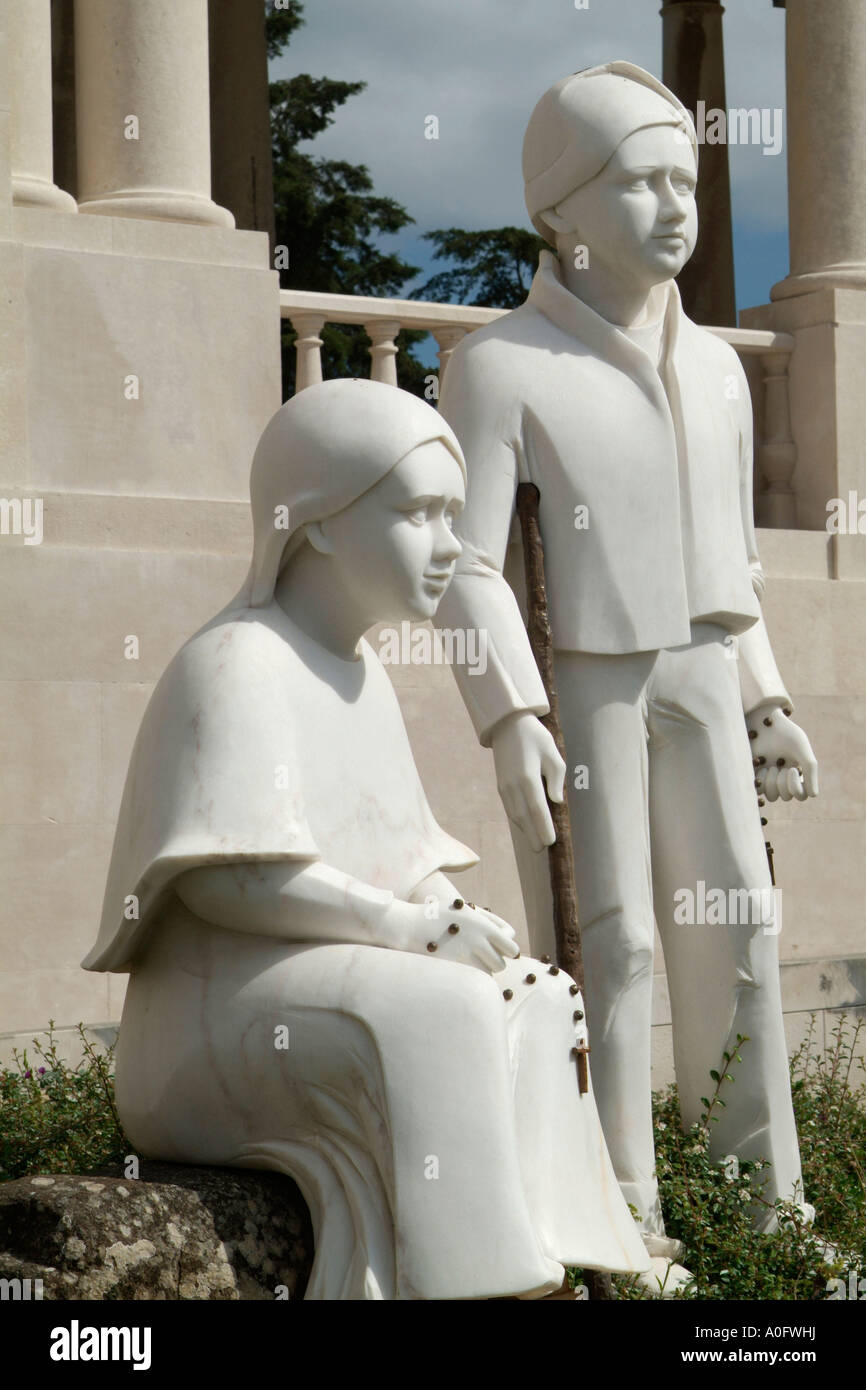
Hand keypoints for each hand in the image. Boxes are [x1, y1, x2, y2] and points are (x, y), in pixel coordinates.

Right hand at [391, 896, 519, 973]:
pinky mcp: (454, 967)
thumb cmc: (438, 915)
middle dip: (492, 963)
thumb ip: (489, 921)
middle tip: (479, 958)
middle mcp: (478, 941)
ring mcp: (466, 956)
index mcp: (484, 926)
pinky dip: (468, 978)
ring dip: (480, 972)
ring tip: (467, 963)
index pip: (511, 947)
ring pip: (486, 974)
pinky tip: (459, 970)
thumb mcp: (465, 909)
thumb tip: (510, 935)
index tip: (498, 951)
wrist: (409, 926)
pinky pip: (471, 979)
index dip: (506, 951)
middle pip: (500, 964)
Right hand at [490, 711, 565, 851]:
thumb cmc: (535, 737)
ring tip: (534, 842)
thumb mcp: (552, 753)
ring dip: (524, 829)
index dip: (544, 826)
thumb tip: (556, 801)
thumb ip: (556, 779)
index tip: (551, 841)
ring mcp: (504, 786)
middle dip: (533, 834)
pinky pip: (510, 807)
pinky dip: (517, 819)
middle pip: (524, 816)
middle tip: (541, 849)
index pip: (537, 808)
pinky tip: (525, 826)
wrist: (507, 724)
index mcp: (527, 777)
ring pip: (514, 813)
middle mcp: (513, 784)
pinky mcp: (501, 785)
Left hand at [748, 706, 818, 801]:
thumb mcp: (802, 751)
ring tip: (770, 766)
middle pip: (786, 796)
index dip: (796, 787)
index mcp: (798, 774)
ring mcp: (769, 778)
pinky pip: (758, 791)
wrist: (765, 723)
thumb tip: (813, 795)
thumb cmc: (786, 734)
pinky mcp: (754, 775)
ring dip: (771, 783)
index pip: (801, 795)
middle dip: (782, 782)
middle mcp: (784, 778)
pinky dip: (760, 782)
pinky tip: (761, 767)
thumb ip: (810, 771)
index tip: (792, 769)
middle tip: (778, 765)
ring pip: (772, 797)